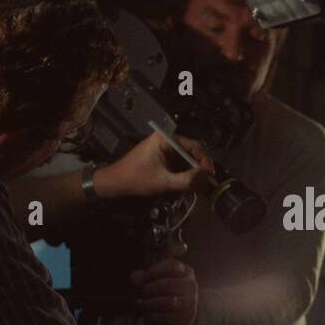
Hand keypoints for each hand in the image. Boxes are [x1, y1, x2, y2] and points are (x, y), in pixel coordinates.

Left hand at [94, 131, 210, 198]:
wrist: (115, 183)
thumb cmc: (135, 179)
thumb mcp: (164, 182)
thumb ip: (187, 180)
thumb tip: (207, 178)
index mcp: (165, 139)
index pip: (194, 146)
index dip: (204, 161)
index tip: (209, 175)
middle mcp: (166, 140)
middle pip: (191, 152)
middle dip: (198, 168)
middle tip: (205, 182)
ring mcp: (163, 148)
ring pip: (186, 159)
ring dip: (192, 172)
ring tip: (197, 185)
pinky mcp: (161, 157)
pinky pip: (178, 163)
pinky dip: (184, 173)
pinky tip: (187, 183)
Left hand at [131, 258, 197, 324]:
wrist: (176, 313)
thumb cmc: (161, 293)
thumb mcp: (152, 281)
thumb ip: (141, 277)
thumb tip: (136, 278)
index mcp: (184, 271)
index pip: (172, 266)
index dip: (156, 271)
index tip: (147, 276)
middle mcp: (190, 285)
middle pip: (168, 284)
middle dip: (150, 289)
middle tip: (143, 293)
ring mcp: (190, 302)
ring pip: (168, 302)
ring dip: (150, 303)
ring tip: (143, 304)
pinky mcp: (185, 318)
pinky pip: (167, 317)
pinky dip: (154, 316)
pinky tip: (150, 314)